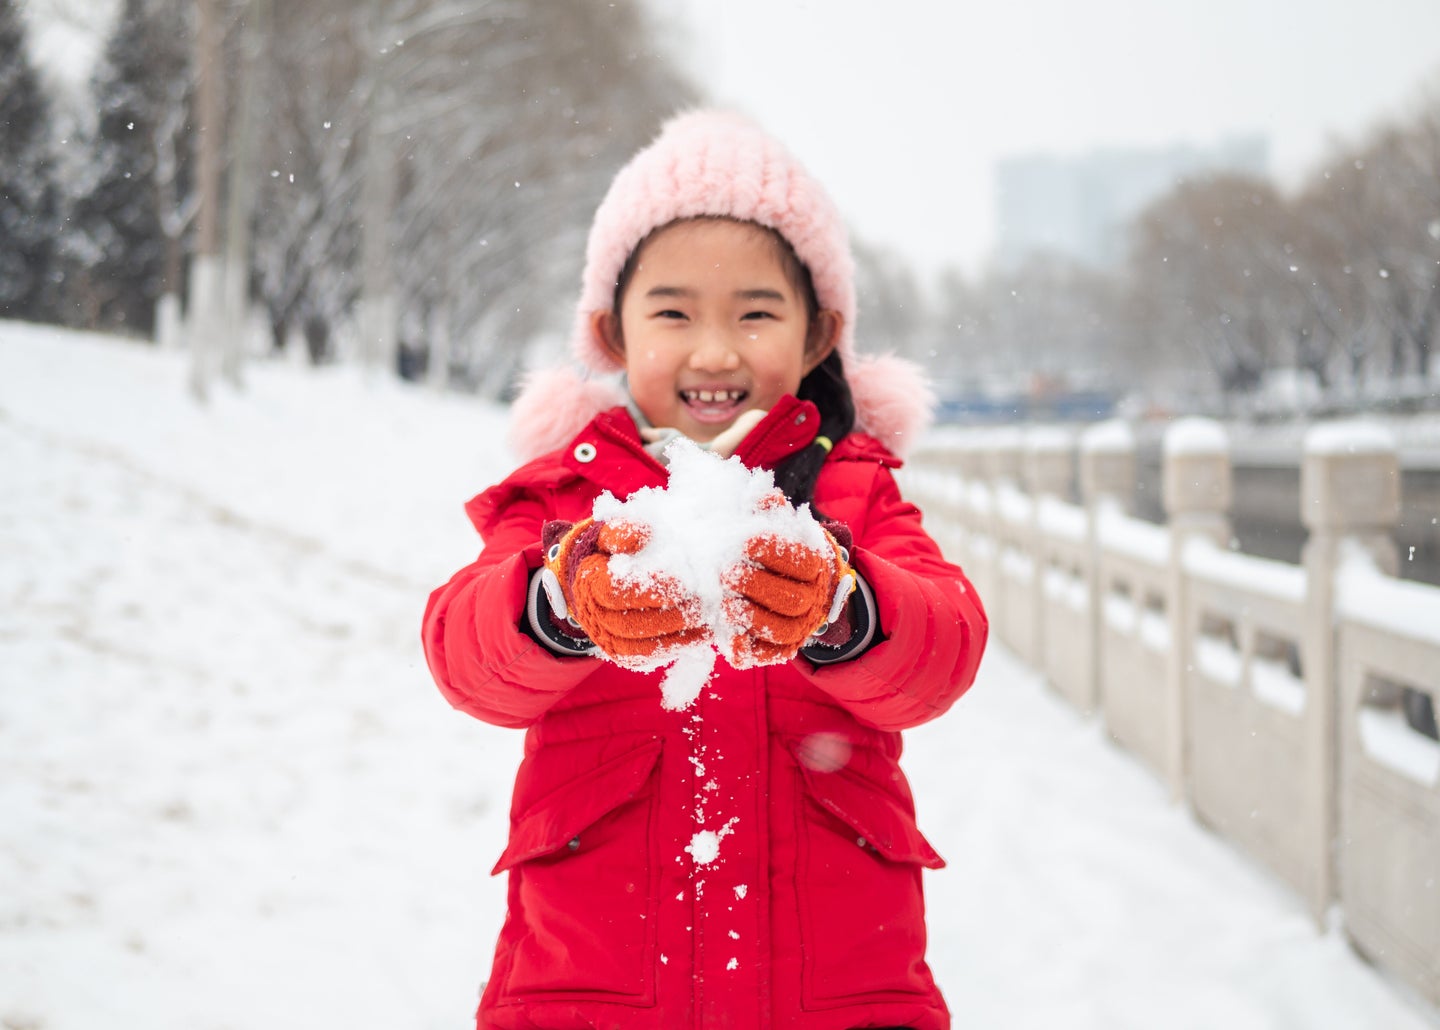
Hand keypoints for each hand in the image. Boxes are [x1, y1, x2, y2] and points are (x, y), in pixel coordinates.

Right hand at [542, 518, 709, 663]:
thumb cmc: (604, 549)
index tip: (683, 581)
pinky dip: (676, 647)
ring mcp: (607, 639)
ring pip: (643, 646)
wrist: (586, 577)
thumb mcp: (606, 531)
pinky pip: (649, 656)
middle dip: (672, 615)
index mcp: (587, 584)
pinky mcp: (622, 653)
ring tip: (708, 618)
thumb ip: (620, 530)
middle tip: (704, 602)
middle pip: (633, 624)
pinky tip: (702, 633)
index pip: (617, 591)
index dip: (651, 587)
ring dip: (679, 635)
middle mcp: (593, 616)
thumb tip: (640, 533)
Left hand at [722, 518, 855, 667]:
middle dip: (756, 585)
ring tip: (723, 602)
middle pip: (790, 598)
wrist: (800, 586)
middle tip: (725, 572)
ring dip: (751, 616)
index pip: (801, 561)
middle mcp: (813, 600)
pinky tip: (727, 634)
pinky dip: (748, 648)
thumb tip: (763, 497)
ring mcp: (799, 627)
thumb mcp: (781, 526)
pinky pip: (768, 654)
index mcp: (817, 566)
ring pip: (780, 629)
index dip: (772, 550)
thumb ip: (772, 512)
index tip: (743, 539)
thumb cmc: (782, 550)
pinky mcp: (782, 649)